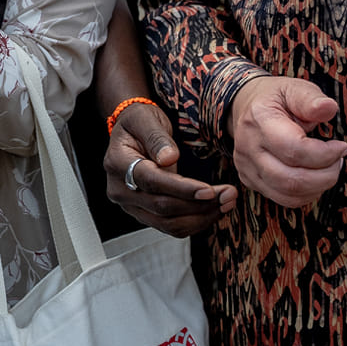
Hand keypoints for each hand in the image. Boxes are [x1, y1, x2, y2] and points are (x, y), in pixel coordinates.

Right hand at [104, 99, 232, 236]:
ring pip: (169, 224)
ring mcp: (132, 206)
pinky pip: (171, 226)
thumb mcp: (145, 118)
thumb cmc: (139, 122)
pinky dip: (195, 222)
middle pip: (162, 208)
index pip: (151, 182)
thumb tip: (169, 158)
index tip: (209, 190)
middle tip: (229, 194)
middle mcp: (121, 191)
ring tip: (227, 202)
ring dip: (202, 217)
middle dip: (200, 205)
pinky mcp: (145, 214)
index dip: (181, 189)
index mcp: (117, 164)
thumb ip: (156, 137)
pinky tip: (214, 209)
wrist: (131, 131)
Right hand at [226, 76, 346, 208]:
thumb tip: (329, 108)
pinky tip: (314, 177)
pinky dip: (306, 194)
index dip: (325, 154)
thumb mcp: (294, 88)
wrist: (248, 107)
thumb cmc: (277, 99)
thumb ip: (311, 99)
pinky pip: (283, 199)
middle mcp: (248, 146)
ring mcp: (247, 166)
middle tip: (338, 160)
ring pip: (288, 194)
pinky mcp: (250, 180)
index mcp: (259, 119)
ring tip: (328, 168)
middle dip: (325, 175)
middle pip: (291, 179)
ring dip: (318, 186)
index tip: (342, 147)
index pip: (294, 150)